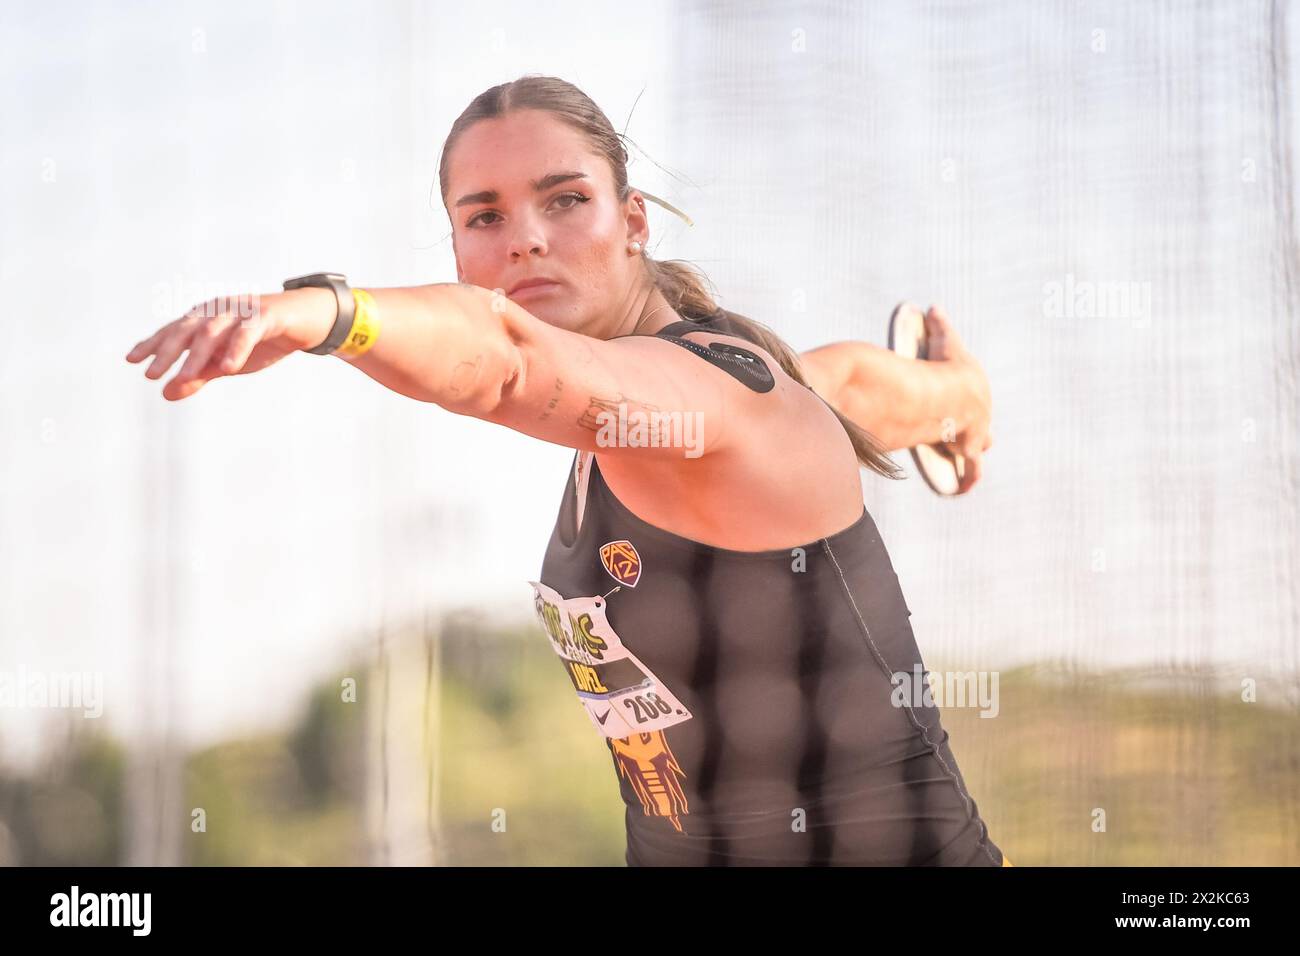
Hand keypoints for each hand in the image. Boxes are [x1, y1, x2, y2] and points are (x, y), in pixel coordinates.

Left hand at [124, 287, 334, 400]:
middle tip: (151, 374)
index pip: (174, 330)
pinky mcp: (267, 316)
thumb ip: (199, 375)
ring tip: (183, 378)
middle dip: (167, 351)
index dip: (153, 343)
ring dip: (196, 355)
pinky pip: (248, 332)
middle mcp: (220, 309)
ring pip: (213, 331)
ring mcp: (242, 310)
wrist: (306, 320)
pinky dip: (236, 349)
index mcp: (207, 317)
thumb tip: (166, 393)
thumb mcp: (228, 362)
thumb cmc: (264, 340)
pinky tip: (227, 368)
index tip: (131, 360)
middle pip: (187, 329)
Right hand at [923, 304, 992, 493]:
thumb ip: (937, 323)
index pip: (973, 396)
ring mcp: (976, 431)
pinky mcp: (969, 449)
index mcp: (974, 387)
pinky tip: (963, 489)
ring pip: (979, 445)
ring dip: (974, 450)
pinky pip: (971, 469)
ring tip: (967, 458)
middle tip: (965, 430)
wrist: (952, 388)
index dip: (967, 401)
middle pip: (980, 420)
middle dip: (975, 425)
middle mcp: (981, 411)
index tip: (961, 403)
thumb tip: (932, 306)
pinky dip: (967, 480)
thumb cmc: (944, 363)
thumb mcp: (941, 338)